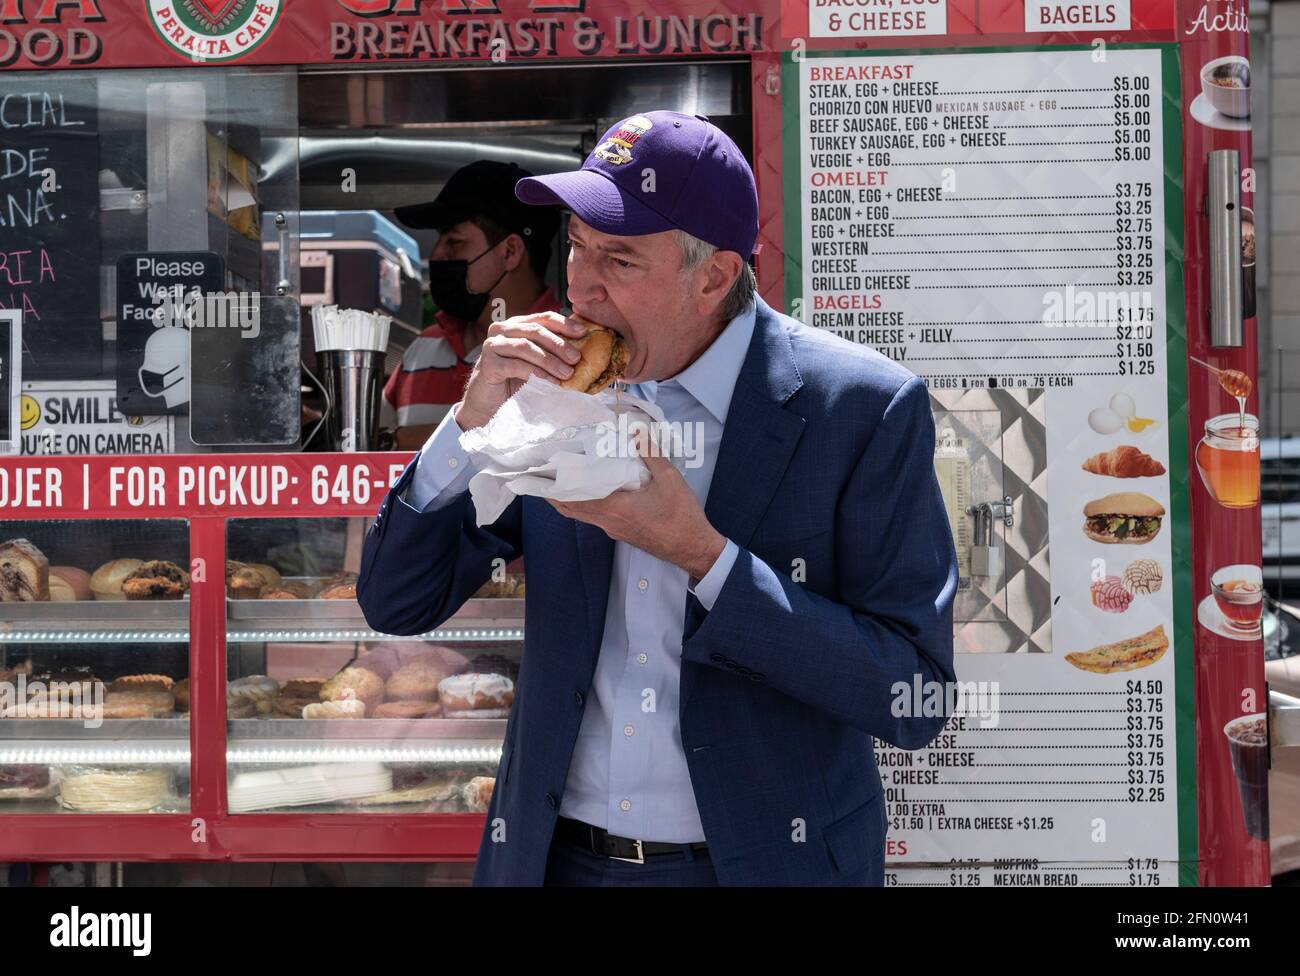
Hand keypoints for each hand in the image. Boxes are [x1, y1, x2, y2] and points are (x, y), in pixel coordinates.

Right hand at [455, 312, 586, 429]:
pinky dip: (537, 373)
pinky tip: (550, 381)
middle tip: (576, 358)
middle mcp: (502, 330)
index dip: (564, 323)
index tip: (583, 333)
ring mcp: (493, 345)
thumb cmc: (513, 381)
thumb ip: (549, 351)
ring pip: (526, 347)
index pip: (542, 317)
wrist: (488, 403)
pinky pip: (517, 365)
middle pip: (535, 330)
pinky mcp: (488, 363)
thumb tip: (580, 351)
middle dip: (559, 344)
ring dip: (550, 360)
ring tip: (566, 373)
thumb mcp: (534, 362)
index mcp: (516, 325)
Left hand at [547, 430, 726, 580]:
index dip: (555, 485)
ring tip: (558, 481)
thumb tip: (637, 430)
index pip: (574, 496)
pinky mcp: (620, 533)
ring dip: (567, 500)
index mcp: (615, 507)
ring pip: (581, 515)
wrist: (693, 548)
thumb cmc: (681, 516)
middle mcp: (608, 521)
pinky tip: (588, 493)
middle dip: (553, 493)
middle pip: (570, 508)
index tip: (542, 472)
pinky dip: (583, 505)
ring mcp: (613, 529)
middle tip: (543, 475)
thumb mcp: (670, 478)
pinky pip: (593, 518)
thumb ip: (651, 453)